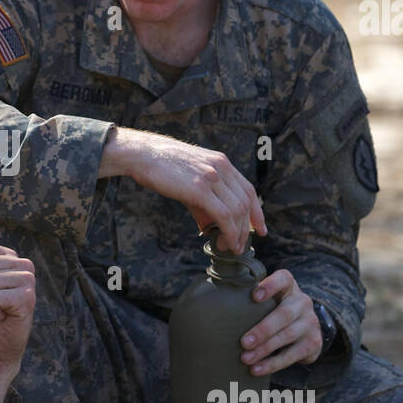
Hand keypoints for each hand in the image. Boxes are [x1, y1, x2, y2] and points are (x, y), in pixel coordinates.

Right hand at [100, 127, 266, 252]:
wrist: (143, 154)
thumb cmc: (162, 167)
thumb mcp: (189, 180)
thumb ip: (202, 203)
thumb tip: (209, 227)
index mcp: (222, 162)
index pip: (248, 190)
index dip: (257, 212)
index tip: (260, 230)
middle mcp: (221, 168)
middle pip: (245, 203)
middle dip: (246, 229)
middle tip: (238, 246)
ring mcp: (212, 177)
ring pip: (237, 211)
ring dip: (237, 234)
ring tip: (230, 247)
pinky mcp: (200, 189)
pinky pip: (224, 215)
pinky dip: (229, 232)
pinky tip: (225, 242)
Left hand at [239, 269, 321, 375]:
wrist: (306, 328)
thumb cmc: (274, 310)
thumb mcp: (268, 300)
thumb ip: (247, 298)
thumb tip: (206, 305)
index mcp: (289, 286)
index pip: (283, 279)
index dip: (270, 286)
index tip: (254, 296)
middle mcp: (302, 302)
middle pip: (284, 314)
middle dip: (263, 329)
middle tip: (243, 342)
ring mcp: (310, 323)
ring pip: (288, 335)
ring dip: (265, 349)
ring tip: (245, 358)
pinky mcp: (313, 343)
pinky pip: (292, 355)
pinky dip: (273, 364)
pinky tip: (257, 369)